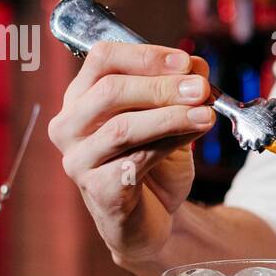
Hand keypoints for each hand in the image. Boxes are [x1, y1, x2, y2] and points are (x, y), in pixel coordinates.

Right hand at [48, 42, 212, 265]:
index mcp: (82, 97)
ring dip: (170, 117)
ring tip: (206, 114)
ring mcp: (78, 160)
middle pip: (110, 91)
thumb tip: (197, 66)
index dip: (145, 55)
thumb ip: (181, 91)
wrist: (153, 220)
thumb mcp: (172, 119)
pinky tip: (192, 138)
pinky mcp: (97, 191)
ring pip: (122, 128)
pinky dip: (168, 147)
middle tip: (201, 89)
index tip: (185, 61)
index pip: (102, 58)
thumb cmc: (155, 163)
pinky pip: (134, 162)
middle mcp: (69, 126)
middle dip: (161, 87)